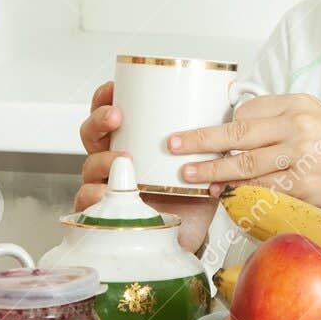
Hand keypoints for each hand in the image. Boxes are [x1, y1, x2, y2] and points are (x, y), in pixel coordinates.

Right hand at [77, 81, 216, 254]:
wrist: (191, 231)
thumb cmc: (189, 192)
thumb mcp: (201, 158)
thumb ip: (209, 132)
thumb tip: (230, 96)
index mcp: (129, 141)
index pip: (109, 114)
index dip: (104, 98)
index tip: (114, 88)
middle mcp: (113, 160)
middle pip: (91, 135)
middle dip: (100, 121)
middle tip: (117, 117)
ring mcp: (107, 185)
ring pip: (90, 168)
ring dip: (102, 160)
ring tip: (123, 161)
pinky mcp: (106, 213)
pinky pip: (90, 203)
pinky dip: (94, 196)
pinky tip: (104, 193)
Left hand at [167, 93, 320, 213]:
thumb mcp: (313, 115)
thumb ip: (277, 118)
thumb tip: (236, 128)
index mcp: (297, 105)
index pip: (247, 111)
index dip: (220, 125)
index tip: (197, 134)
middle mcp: (296, 128)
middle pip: (237, 134)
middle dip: (200, 141)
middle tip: (173, 146)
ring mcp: (299, 158)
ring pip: (245, 165)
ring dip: (213, 171)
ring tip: (189, 175)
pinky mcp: (302, 186)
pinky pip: (262, 188)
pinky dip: (238, 191)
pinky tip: (221, 192)